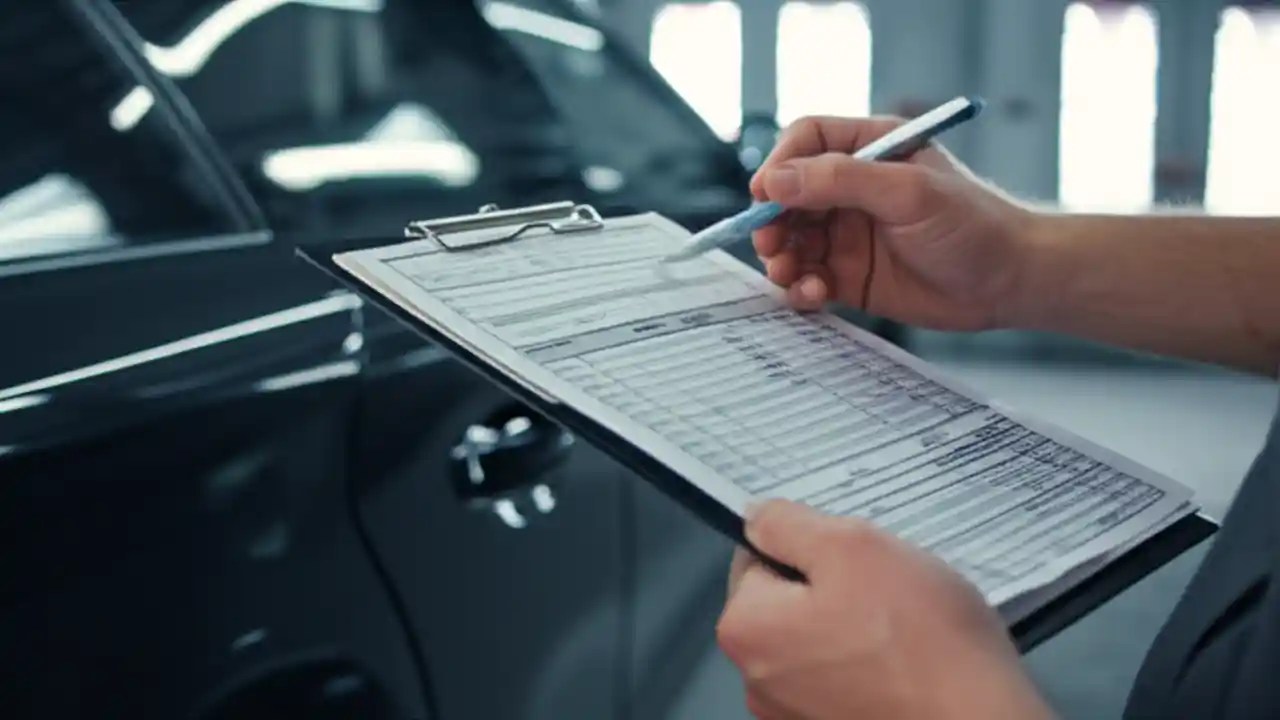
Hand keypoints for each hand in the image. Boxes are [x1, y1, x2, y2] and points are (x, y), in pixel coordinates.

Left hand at [718, 500, 1053, 719]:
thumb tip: (755, 518)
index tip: (852, 556)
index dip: (807, 545)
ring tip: (904, 630)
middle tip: (885, 589)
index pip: (757, 558)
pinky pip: (843, 680)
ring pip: (818, 642)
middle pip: (786, 604)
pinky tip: (907, 665)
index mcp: (744, 629)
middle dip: (830, 587)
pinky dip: (868, 668)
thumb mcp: (853, 546)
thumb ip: (789, 525)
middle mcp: (755, 681)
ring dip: (853, 629)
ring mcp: (792, 715)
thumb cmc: (917, 636)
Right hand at [751, 116, 1035, 330]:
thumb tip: (776, 180)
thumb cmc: (973, 225)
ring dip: (781, 258)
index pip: (807, 142)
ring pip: (792, 240)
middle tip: (770, 245)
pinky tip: (814, 294)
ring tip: (790, 275)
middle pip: (788, 195)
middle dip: (772, 221)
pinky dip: (801, 287)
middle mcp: (853, 189)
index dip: (779, 165)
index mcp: (870, 150)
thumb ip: (841, 180)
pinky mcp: (851, 276)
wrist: (1010, 283)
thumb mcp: (908, 192)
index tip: (764, 195)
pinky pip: (808, 278)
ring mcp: (850, 234)